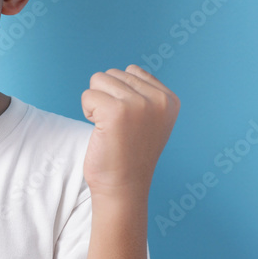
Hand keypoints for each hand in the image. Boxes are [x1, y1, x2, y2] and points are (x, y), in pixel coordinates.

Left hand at [80, 64, 179, 198]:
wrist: (124, 188)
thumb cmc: (129, 154)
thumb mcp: (150, 119)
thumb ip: (144, 93)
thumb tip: (126, 70)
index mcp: (170, 99)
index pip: (132, 71)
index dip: (121, 94)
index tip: (129, 122)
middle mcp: (158, 99)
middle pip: (112, 74)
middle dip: (107, 98)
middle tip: (117, 127)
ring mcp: (138, 104)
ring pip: (98, 80)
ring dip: (96, 103)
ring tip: (109, 128)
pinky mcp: (116, 111)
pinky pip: (87, 96)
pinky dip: (88, 112)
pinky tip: (101, 131)